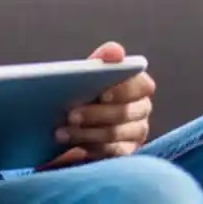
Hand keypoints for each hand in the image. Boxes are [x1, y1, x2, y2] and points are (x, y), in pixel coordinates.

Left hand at [50, 42, 154, 163]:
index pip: (141, 86)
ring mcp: (135, 133)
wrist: (76, 117)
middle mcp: (142, 109)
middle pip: (125, 113)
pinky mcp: (125, 152)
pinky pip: (110, 153)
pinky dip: (88, 147)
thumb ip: (103, 59)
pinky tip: (70, 144)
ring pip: (115, 135)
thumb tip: (115, 51)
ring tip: (61, 131)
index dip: (123, 90)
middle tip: (70, 115)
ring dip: (86, 133)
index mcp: (138, 86)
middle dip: (96, 114)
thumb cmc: (87, 89)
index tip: (102, 93)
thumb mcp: (92, 73)